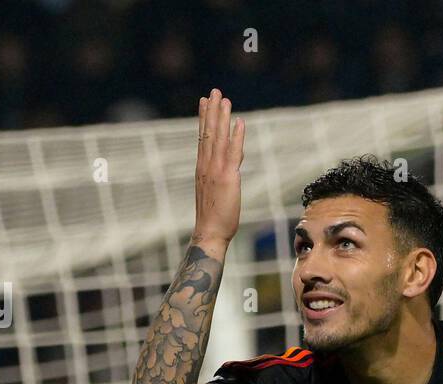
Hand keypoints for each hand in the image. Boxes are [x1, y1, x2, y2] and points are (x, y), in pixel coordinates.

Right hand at [193, 88, 243, 244]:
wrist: (209, 232)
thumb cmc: (213, 217)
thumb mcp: (215, 192)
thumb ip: (219, 176)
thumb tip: (229, 167)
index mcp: (202, 168)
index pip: (202, 137)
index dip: (203, 118)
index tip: (204, 101)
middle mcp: (206, 165)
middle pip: (209, 132)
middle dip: (211, 110)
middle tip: (214, 91)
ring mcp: (216, 170)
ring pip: (218, 138)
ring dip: (222, 117)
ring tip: (224, 99)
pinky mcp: (228, 177)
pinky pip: (233, 152)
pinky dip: (236, 136)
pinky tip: (239, 121)